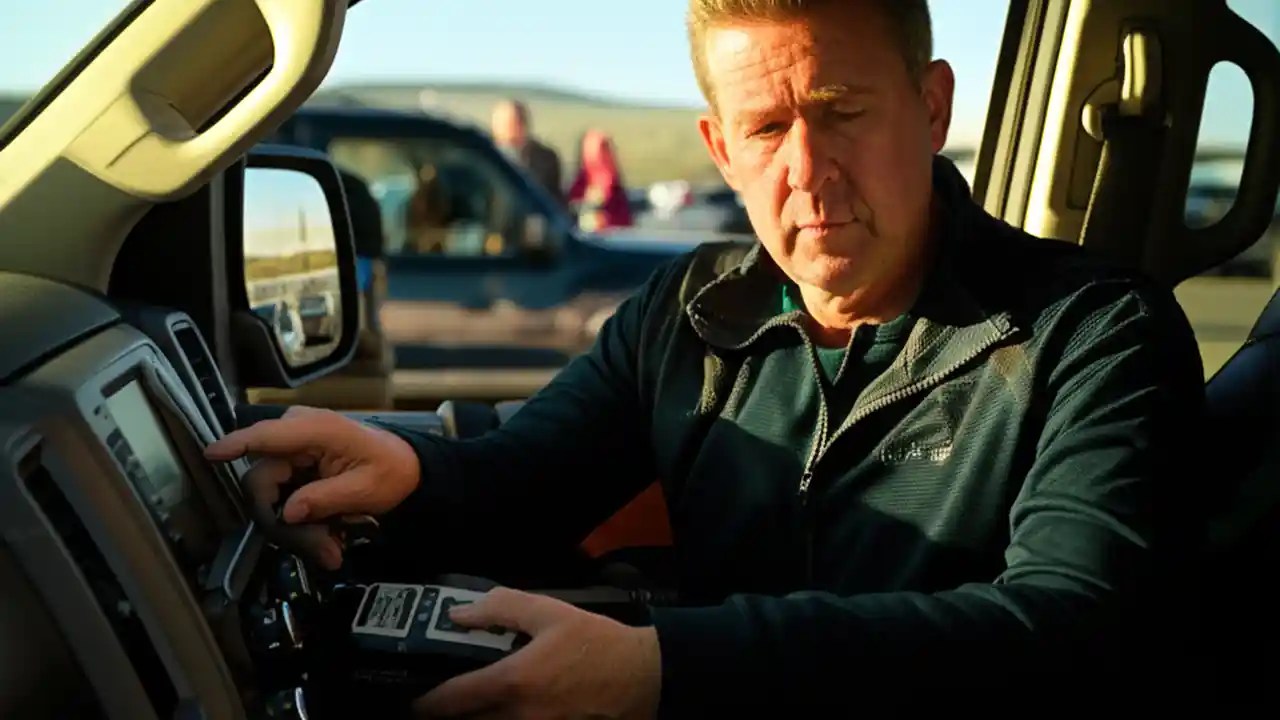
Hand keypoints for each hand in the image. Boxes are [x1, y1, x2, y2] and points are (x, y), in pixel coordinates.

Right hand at [204, 406, 420, 568]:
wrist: (405, 470)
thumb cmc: (390, 470)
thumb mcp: (366, 488)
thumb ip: (326, 497)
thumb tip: (288, 511)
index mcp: (315, 429)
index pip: (266, 436)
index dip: (235, 446)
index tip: (209, 455)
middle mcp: (295, 437)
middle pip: (263, 486)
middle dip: (288, 524)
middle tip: (326, 551)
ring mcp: (290, 455)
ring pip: (272, 502)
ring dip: (300, 532)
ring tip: (333, 549)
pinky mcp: (291, 473)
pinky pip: (282, 504)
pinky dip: (303, 526)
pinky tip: (328, 539)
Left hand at [415, 588, 661, 718]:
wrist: (646, 677)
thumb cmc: (598, 643)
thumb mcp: (550, 612)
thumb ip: (501, 608)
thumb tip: (460, 613)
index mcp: (513, 682)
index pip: (452, 700)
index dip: (426, 703)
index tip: (417, 700)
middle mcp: (519, 717)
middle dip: (452, 717)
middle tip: (448, 703)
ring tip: (478, 707)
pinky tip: (511, 710)